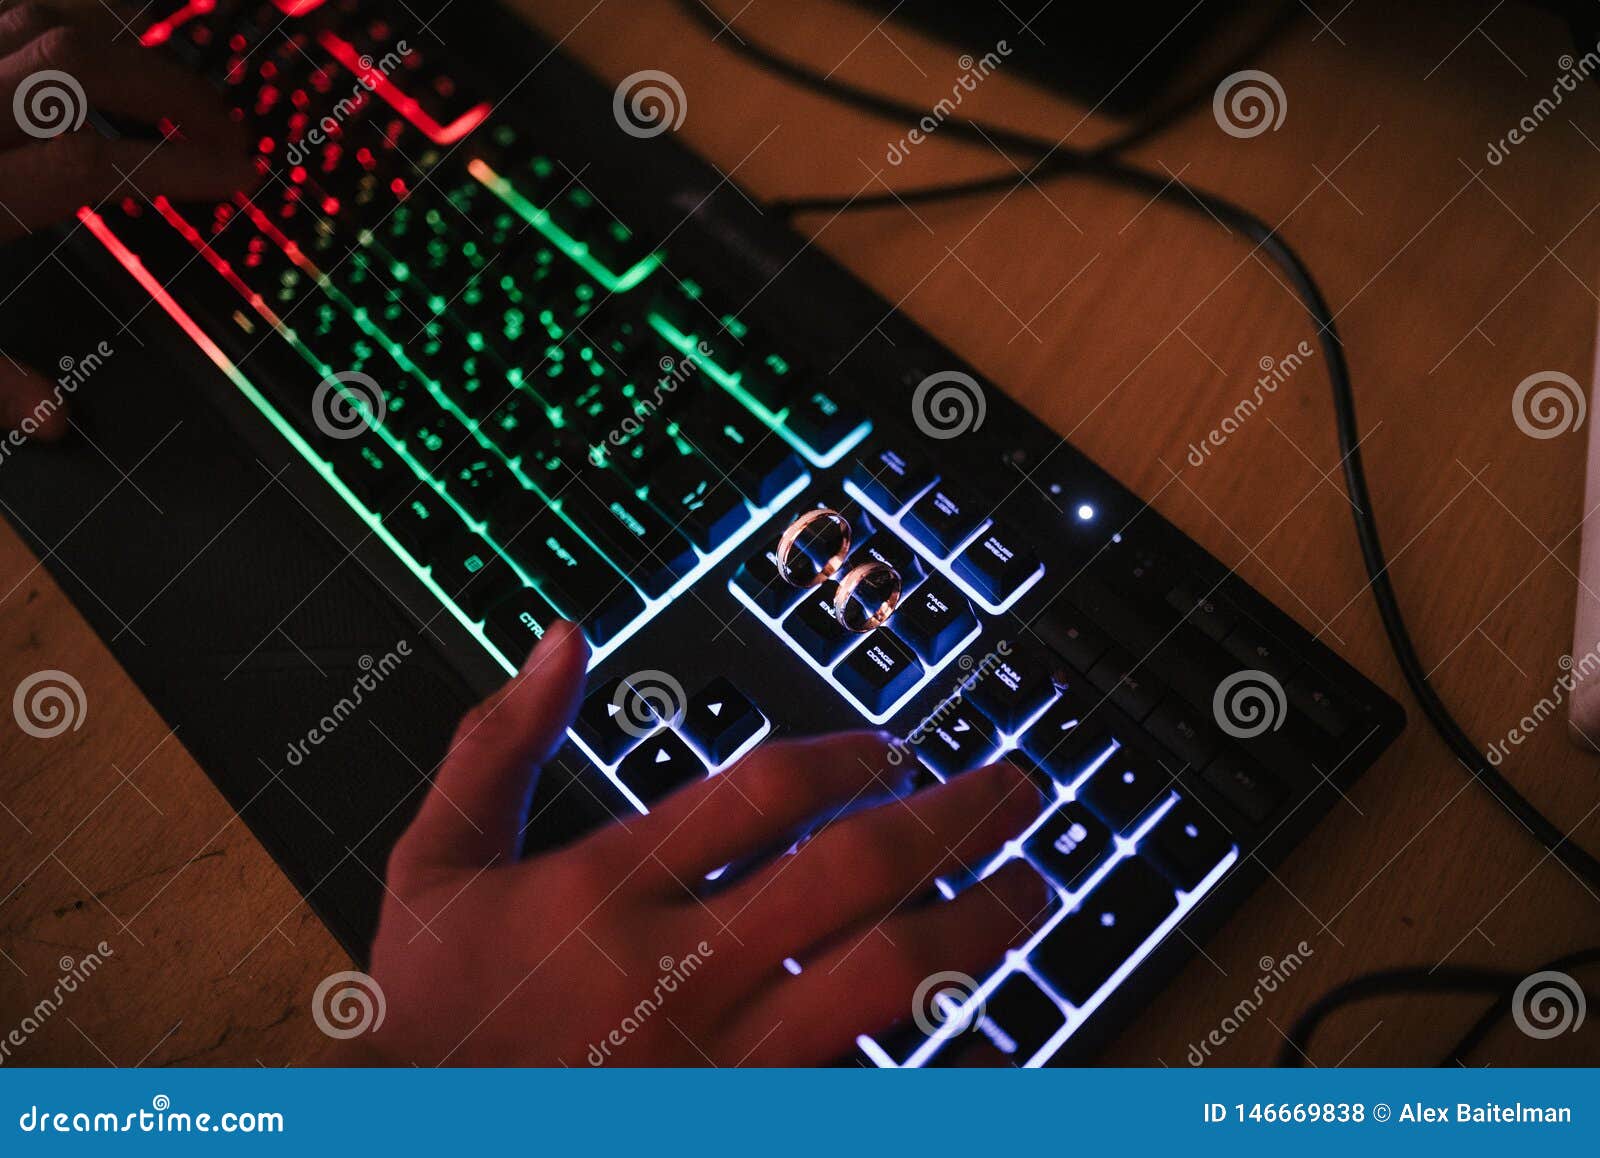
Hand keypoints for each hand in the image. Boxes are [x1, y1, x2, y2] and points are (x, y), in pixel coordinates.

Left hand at [0, 1, 256, 438]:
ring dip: (124, 49)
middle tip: (230, 128)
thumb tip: (57, 424)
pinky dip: (55, 26)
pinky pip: (3, 14)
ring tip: (171, 90)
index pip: (98, 159)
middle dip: (175, 89)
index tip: (243, 177)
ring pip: (44, 24)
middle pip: (84, 64)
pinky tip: (81, 59)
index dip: (182, 162)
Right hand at [364, 620, 1050, 1065]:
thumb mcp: (436, 865)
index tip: (893, 747)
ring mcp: (721, 1059)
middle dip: (951, 821)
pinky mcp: (744, 1117)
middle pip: (852, 873)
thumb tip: (564, 641)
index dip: (845, 759)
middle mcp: (681, 968)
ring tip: (1031, 887)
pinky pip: (864, 1086)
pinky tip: (988, 1026)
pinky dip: (937, 1057)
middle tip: (1019, 789)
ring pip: (883, 979)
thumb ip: (498, 747)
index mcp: (611, 888)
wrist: (417, 1137)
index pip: (762, 794)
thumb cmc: (430, 1010)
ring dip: (973, 925)